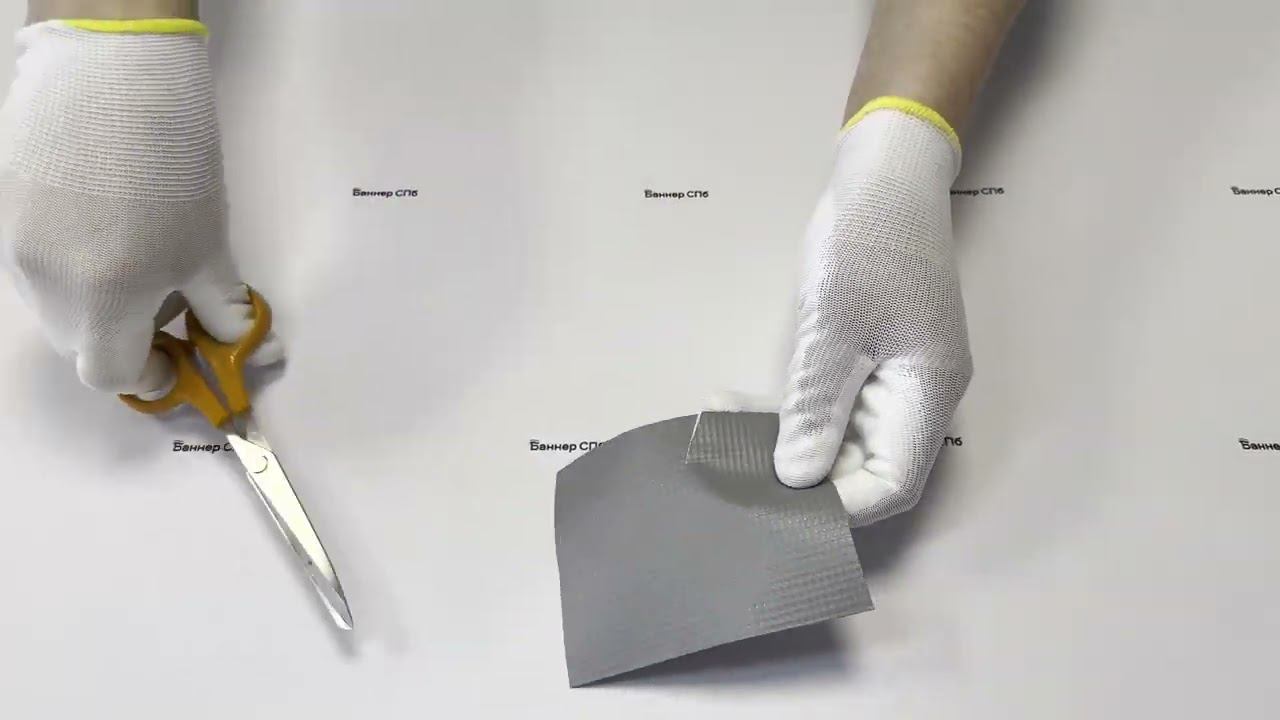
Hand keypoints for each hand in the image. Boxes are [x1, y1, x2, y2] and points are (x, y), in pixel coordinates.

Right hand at [0, 20, 280, 396]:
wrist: (111, 75)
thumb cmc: (172, 167)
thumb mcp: (209, 249)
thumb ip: (224, 310)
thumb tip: (255, 350)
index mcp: (101, 304)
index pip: (110, 374)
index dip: (148, 375)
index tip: (178, 358)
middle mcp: (46, 286)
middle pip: (81, 342)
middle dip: (126, 336)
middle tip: (169, 299)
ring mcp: (17, 248)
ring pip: (58, 303)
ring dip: (98, 300)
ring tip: (139, 249)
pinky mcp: (4, 213)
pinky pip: (40, 262)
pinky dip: (74, 263)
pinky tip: (108, 219)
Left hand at [775, 104, 971, 526]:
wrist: (883, 171)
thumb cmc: (866, 240)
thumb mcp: (833, 325)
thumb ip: (815, 406)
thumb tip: (795, 478)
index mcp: (927, 393)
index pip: (891, 484)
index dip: (837, 506)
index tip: (774, 504)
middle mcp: (916, 395)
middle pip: (866, 468)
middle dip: (803, 477)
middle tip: (735, 472)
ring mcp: (893, 376)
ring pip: (842, 439)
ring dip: (787, 443)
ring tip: (726, 435)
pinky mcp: (867, 357)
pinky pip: (831, 404)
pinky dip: (789, 411)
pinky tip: (738, 406)